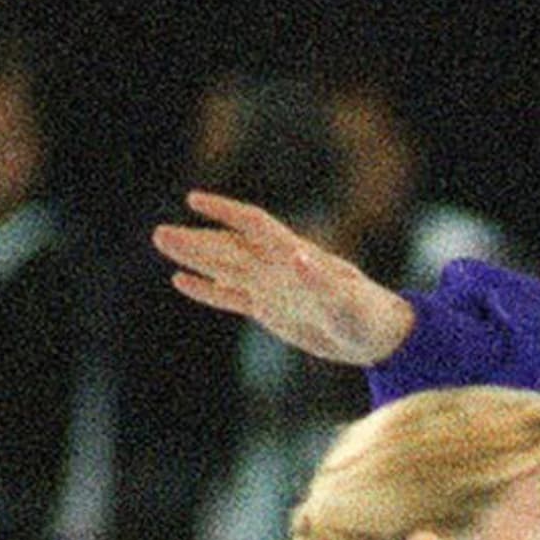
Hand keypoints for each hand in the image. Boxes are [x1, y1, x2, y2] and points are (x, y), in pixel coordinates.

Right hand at [151, 189, 416, 364]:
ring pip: (225, 267)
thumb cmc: (370, 316)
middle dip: (196, 238)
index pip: (254, 225)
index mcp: (296, 256)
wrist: (380, 339)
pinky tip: (181, 280)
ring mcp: (272, 287)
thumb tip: (298, 255)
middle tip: (159, 233)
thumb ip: (322, 280)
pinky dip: (207, 288)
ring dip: (195, 256)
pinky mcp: (270, 309)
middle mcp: (278, 267)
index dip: (226, 211)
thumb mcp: (349, 301)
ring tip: (161, 242)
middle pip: (230, 246)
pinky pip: (232, 296)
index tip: (195, 200)